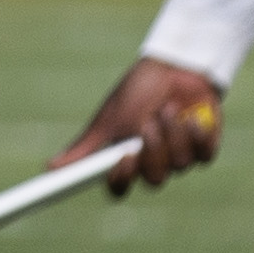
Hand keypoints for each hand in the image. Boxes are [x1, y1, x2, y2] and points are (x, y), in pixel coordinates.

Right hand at [57, 57, 225, 193]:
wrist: (175, 65)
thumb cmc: (138, 90)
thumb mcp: (109, 117)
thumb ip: (86, 146)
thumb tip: (49, 168)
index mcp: (125, 159)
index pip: (118, 187)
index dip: (120, 178)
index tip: (121, 158)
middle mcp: (152, 163)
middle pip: (152, 180)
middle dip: (152, 151)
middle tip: (148, 124)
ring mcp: (180, 156)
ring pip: (179, 165)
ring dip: (173, 133)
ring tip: (168, 108)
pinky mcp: (204, 146)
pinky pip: (203, 155)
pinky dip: (196, 133)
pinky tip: (190, 116)